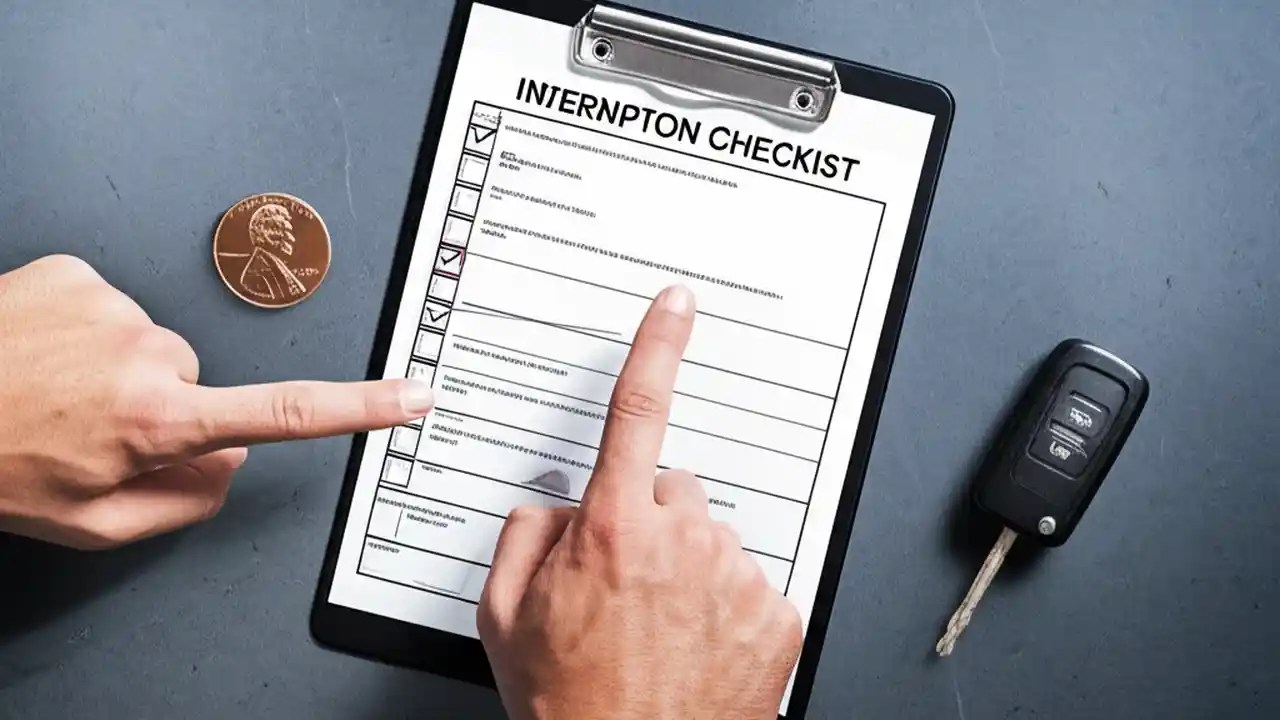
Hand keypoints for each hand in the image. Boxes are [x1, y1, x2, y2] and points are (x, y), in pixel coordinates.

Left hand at [0, 255, 433, 549]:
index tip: (413, 396)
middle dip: (161, 404)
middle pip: (196, 381)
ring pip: (151, 342)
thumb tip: (231, 462)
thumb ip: (185, 503)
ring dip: (114, 366)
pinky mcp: (77, 271)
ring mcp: (112, 304)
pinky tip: (40, 349)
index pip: (288, 414)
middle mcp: (147, 353)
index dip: (360, 406)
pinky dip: (84, 327)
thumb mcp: (90, 523)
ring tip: (52, 386)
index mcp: (158, 422)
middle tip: (90, 424)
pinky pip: (110, 304)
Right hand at [477, 285, 802, 719]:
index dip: (658, 346)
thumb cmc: (571, 703)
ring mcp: (735, 577)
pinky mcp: (775, 613)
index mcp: (614, 528)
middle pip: (672, 490)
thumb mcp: (503, 616)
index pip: (638, 410)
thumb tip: (555, 507)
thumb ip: (523, 534)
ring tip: (657, 627)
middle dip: (648, 519)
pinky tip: (695, 645)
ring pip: (712, 539)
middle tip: (623, 585)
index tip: (676, 304)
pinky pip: (748, 583)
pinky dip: (724, 605)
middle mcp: (683, 540)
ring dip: (688, 566)